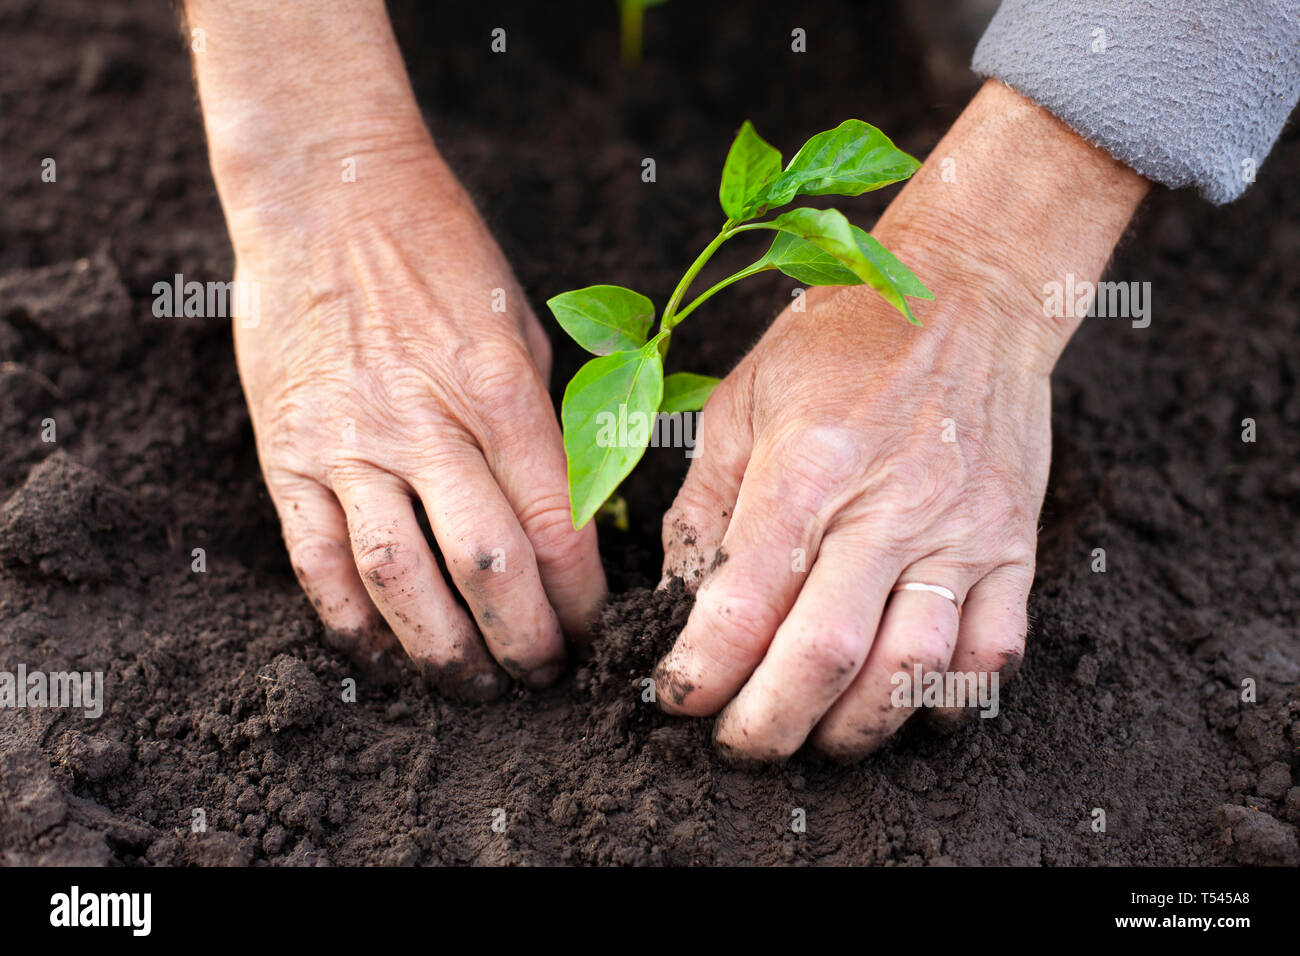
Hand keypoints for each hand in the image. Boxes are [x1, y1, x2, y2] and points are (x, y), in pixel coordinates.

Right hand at [187, 0, 603, 695]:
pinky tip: (381, 653)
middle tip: (546, 675)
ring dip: (442, 649)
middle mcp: (425, 423)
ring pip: (400, 577)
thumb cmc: (444, 256)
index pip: (558, 525)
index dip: (582, 598)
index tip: (597, 631)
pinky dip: (349, 620)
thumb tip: (575, 524)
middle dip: (525, 640)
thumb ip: (545, 426)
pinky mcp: (287, 453)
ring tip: (472, 683)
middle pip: (487, 566)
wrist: (328, 194)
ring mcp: (349, 442)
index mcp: (500, 389)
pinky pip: (318, 559)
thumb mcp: (521, 330)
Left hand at [655, 80, 1148, 758]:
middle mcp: (886, 508)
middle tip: (737, 744)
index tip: (676, 699)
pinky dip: (945, 701)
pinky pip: (991, 654)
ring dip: (852, 727)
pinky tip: (903, 703)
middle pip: (823, 656)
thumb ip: (705, 502)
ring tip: (813, 735)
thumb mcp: (743, 400)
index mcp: (805, 467)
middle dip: (767, 723)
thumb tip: (682, 597)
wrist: (969, 293)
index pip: (742, 600)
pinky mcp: (1013, 546)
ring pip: (909, 672)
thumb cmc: (840, 343)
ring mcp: (960, 533)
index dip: (701, 670)